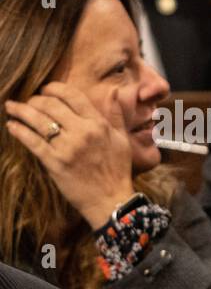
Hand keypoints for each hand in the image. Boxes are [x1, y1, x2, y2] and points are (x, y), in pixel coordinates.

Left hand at [5, 83, 136, 227]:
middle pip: (50, 105)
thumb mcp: (122, 140)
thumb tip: (114, 92)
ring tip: (11, 107)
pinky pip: (32, 141)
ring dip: (20, 111)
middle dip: (35, 99)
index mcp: (98, 124)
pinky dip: (19, 131)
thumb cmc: (117, 170)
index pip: (72, 95)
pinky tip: (12, 125)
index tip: (46, 90)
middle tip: (28, 102)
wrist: (111, 199)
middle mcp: (83, 133)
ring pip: (38, 121)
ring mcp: (67, 148)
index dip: (54, 88)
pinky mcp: (55, 162)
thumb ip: (116, 114)